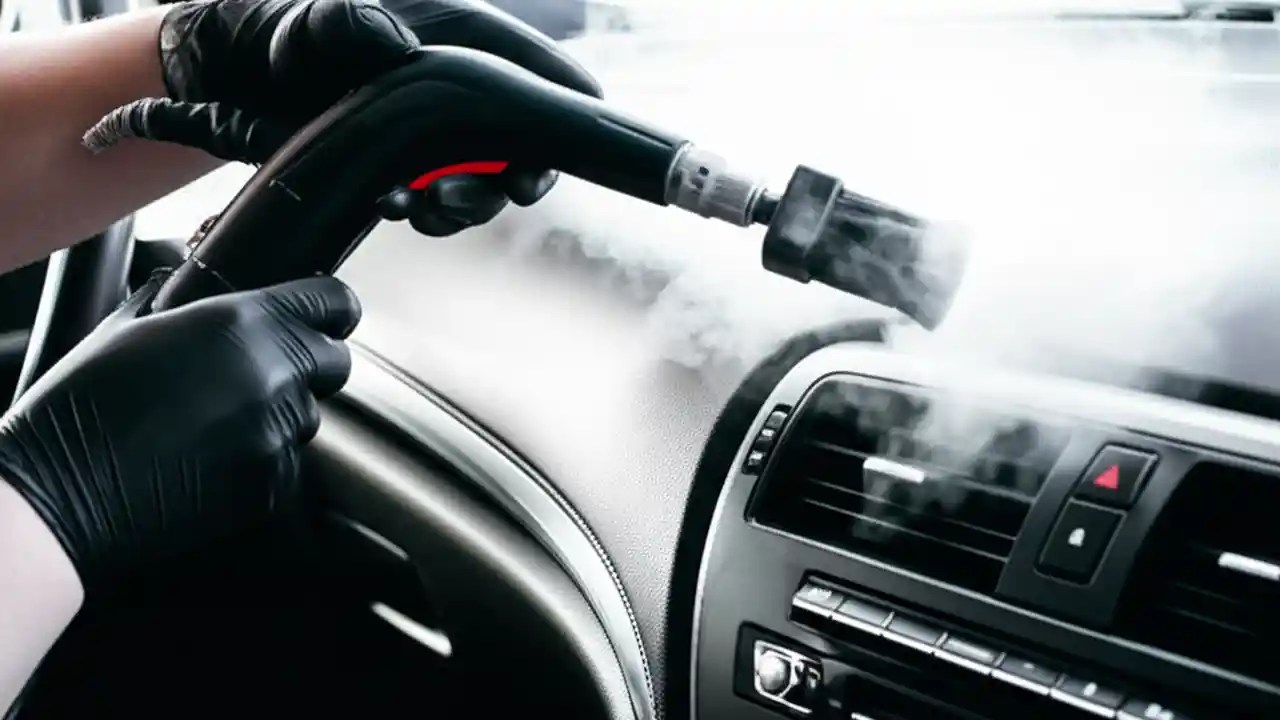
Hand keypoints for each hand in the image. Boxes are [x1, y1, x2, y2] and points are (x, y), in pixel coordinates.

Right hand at [0, 273, 359, 593]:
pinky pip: (283, 462)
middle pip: (334, 363)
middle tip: (263, 371)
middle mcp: (272, 376)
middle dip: (310, 363)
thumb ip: (180, 297)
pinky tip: (207, 459)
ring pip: (308, 416)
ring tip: (214, 421)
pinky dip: (258, 460)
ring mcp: (275, 435)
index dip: (332, 309)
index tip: (326, 317)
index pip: (333, 303)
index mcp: (242, 323)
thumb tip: (190, 283)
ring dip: (278, 414)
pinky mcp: (270, 486)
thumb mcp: (129, 325)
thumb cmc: (82, 405)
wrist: (59, 494)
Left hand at [83, 0, 602, 235]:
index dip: (562, 116)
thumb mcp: (296, 19)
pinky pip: (442, 197)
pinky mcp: (407, 163)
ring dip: (462, 205)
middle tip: (458, 198)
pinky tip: (392, 206)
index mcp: (455, 32)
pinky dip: (427, 211)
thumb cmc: (259, 28)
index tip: (543, 160)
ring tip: (416, 206)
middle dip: (502, 182)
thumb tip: (393, 40)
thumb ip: (339, 21)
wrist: (215, 77)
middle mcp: (457, 82)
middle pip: (523, 141)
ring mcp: (434, 128)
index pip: (539, 71)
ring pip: (485, 179)